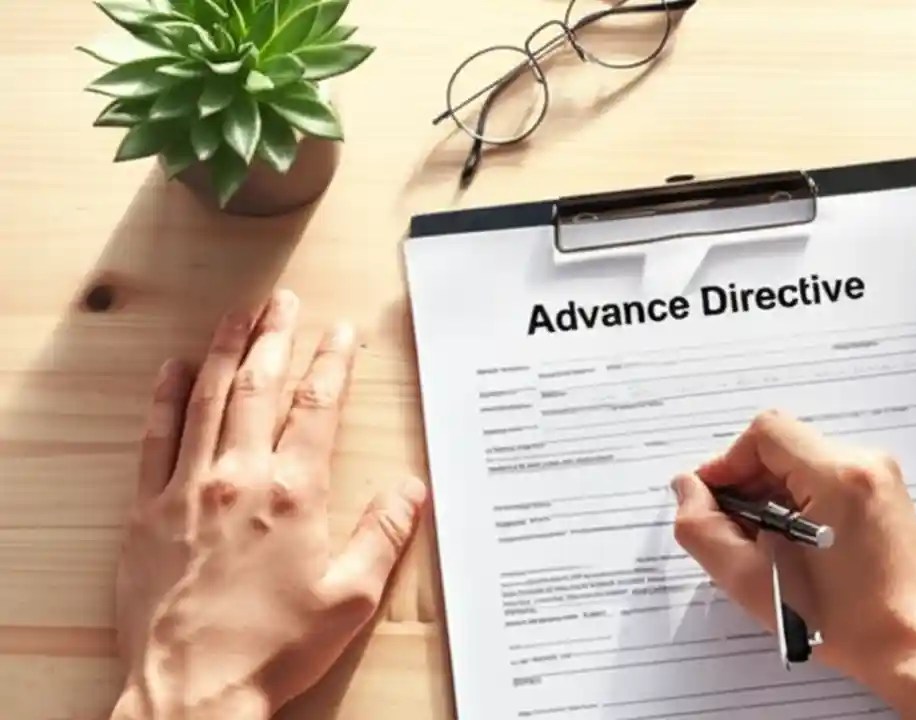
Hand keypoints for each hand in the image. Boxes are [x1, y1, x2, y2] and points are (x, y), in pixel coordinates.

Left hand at [111, 290, 426, 719]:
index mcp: (294, 494)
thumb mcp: (351, 597)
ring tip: (239, 315)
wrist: (192, 692)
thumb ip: (384, 534)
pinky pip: (155, 438)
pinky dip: (165, 398)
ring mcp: (188, 489)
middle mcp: (240, 478)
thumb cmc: (273, 649)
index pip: (317, 408)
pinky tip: (174, 369)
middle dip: (277, 336)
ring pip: (208, 399)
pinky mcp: (147, 511)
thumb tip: (412, 489)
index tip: (339, 333)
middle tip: (285, 301)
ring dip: (227, 351)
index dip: (331, 363)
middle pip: (261, 388)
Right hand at [672, 410, 915, 719]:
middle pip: (782, 445)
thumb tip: (687, 490)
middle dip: (747, 482)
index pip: (764, 433)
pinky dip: (797, 501)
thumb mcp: (754, 582)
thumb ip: (704, 530)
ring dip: (771, 493)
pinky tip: (792, 545)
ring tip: (763, 544)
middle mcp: (865, 464)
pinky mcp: (884, 493)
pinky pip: (825, 477)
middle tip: (733, 530)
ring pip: (801, 461)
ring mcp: (880, 477)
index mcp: (838, 476)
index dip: (726, 463)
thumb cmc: (849, 623)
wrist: (915, 646)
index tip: (711, 499)